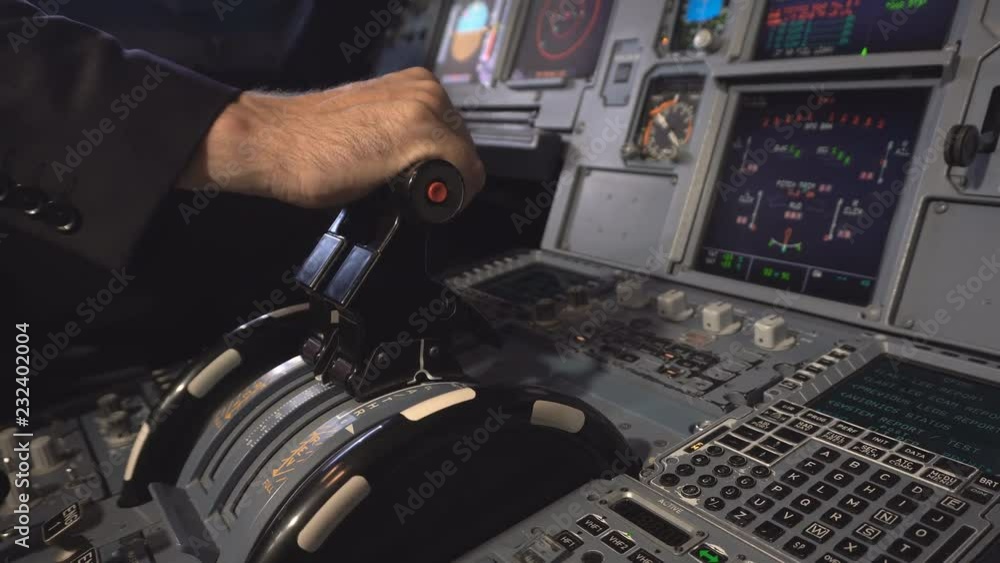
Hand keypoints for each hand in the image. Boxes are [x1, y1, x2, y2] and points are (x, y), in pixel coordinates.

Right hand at [177, 67, 484, 207]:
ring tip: (412, 197)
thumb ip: (402, 133)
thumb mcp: (371, 125)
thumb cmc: (311, 140)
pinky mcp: (422, 134)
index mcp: (415, 84)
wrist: (276, 140)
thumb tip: (428, 164)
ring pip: (466, 162)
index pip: (457, 135)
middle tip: (417, 194)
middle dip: (447, 176)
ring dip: (446, 186)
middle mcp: (425, 90)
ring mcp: (426, 109)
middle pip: (465, 148)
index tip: (430, 185)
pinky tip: (424, 202)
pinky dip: (453, 196)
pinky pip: (465, 173)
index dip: (446, 168)